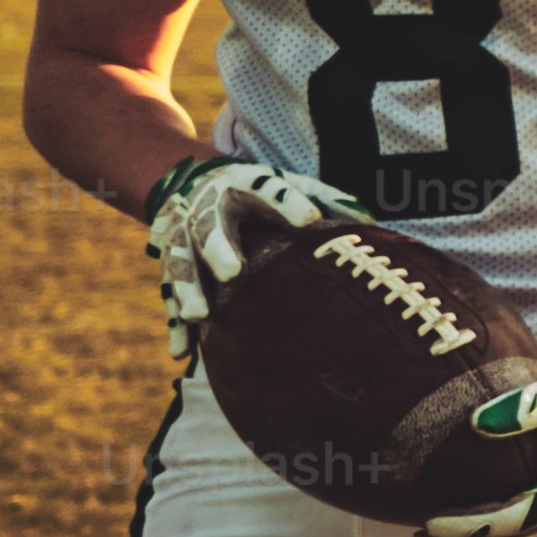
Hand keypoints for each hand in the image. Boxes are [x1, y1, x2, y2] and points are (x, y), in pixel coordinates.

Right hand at [141, 155, 357, 366]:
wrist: (193, 183)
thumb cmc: (258, 191)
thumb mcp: (289, 184)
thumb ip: (326, 198)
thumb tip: (368, 222)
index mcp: (244, 186)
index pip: (267, 191)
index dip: (288, 203)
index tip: (310, 220)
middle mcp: (207, 210)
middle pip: (208, 228)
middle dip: (218, 249)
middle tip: (231, 272)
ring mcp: (182, 238)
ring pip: (181, 264)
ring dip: (188, 291)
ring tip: (199, 316)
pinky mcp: (171, 267)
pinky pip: (168, 297)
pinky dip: (175, 326)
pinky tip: (182, 354)